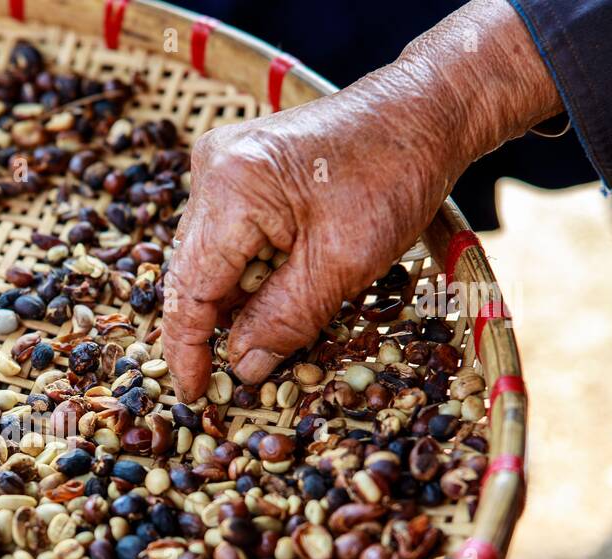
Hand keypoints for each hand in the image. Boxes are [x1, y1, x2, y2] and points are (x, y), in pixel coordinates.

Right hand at [163, 75, 463, 401]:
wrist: (423, 111)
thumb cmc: (394, 176)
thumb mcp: (343, 264)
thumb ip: (285, 319)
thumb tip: (242, 367)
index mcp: (232, 189)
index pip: (190, 288)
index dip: (187, 348)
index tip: (194, 394)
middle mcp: (212, 170)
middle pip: (191, 272)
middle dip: (212, 326)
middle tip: (231, 375)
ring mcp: (221, 164)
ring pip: (207, 257)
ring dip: (234, 299)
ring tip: (266, 329)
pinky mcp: (237, 168)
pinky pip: (225, 236)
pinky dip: (246, 271)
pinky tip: (276, 289)